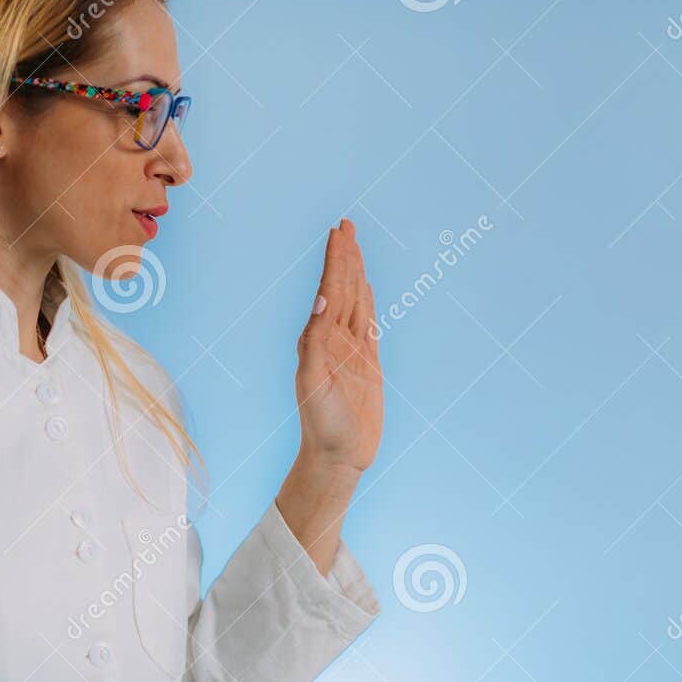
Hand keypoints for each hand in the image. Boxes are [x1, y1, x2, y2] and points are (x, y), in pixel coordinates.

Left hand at [293, 218, 383, 474]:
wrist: (337, 456)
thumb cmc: (321, 424)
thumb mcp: (313, 383)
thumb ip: (315, 342)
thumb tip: (322, 302)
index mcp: (317, 340)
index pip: (329, 291)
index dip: (336, 261)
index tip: (339, 232)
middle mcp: (332, 339)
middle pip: (342, 288)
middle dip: (344, 257)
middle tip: (346, 225)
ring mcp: (350, 350)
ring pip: (355, 302)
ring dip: (355, 274)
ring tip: (355, 248)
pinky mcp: (367, 364)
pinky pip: (369, 324)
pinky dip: (368, 303)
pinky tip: (367, 288)